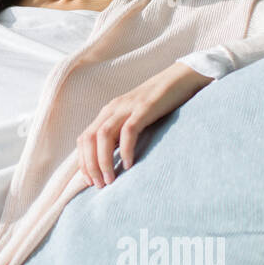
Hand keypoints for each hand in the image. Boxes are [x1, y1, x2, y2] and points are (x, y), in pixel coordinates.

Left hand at [76, 62, 211, 187]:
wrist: (181, 78)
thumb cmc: (159, 104)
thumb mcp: (134, 119)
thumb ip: (121, 135)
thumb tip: (112, 160)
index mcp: (107, 113)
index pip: (84, 139)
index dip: (83, 162)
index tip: (88, 181)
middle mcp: (112, 109)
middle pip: (89, 139)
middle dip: (90, 165)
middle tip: (98, 186)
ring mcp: (127, 107)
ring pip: (103, 136)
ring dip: (104, 161)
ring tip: (110, 180)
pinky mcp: (144, 108)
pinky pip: (128, 130)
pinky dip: (125, 149)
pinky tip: (128, 165)